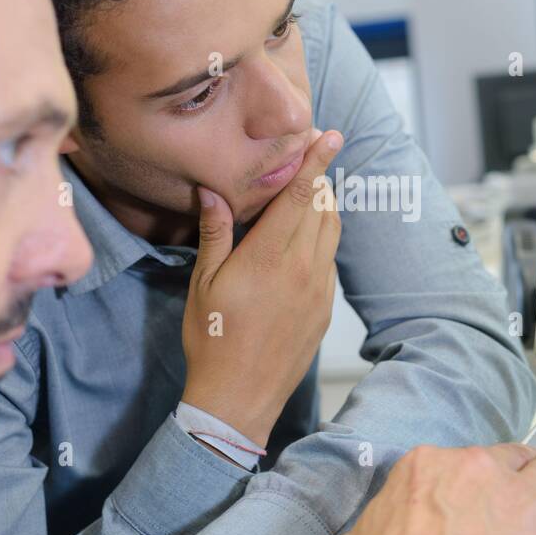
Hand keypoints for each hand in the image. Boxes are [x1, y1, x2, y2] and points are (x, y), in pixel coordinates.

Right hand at [180, 129, 342, 445]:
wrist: (238, 399)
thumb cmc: (212, 339)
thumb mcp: (204, 283)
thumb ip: (215, 233)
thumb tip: (214, 192)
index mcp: (271, 257)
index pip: (302, 195)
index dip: (317, 161)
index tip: (330, 134)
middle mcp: (303, 268)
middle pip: (323, 207)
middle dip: (318, 179)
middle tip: (308, 158)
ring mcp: (319, 290)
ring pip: (331, 233)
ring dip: (324, 208)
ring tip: (308, 195)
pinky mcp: (325, 309)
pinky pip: (330, 261)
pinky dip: (322, 241)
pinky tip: (302, 243)